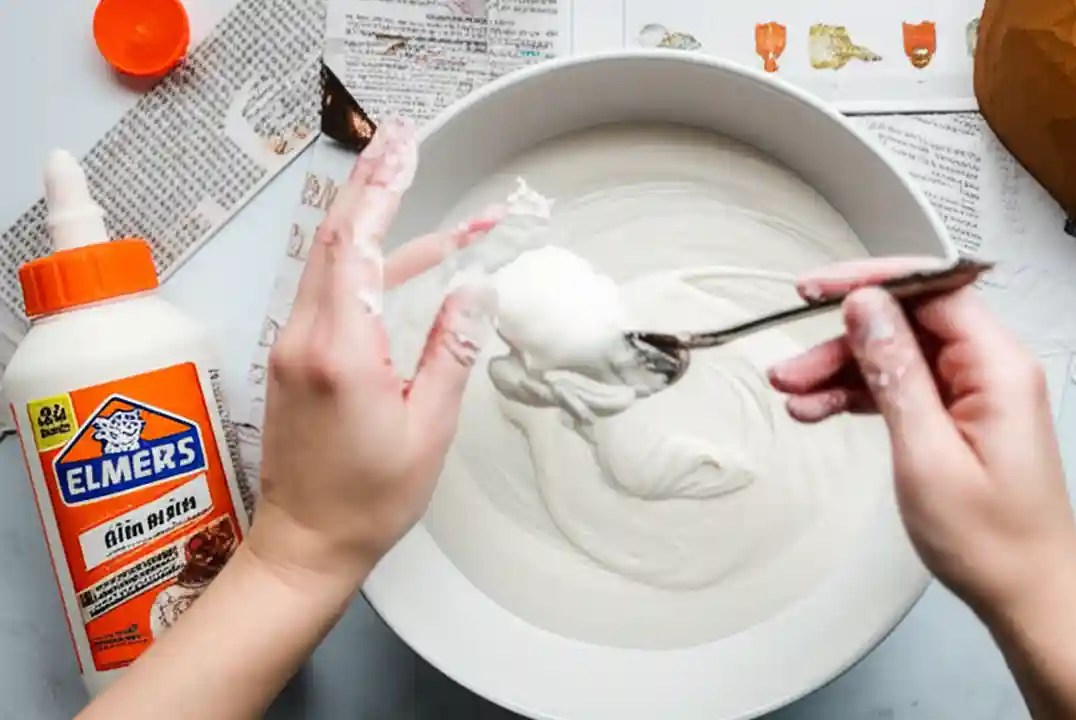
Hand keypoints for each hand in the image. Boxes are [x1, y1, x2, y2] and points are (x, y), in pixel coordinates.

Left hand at [249, 120, 496, 588]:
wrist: (307, 543)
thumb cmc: (370, 498)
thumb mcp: (429, 427)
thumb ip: (451, 350)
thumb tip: (476, 288)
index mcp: (341, 353)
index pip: (358, 247)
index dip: (382, 189)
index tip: (405, 147)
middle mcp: (306, 338)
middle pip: (335, 237)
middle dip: (371, 181)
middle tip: (402, 136)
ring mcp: (294, 345)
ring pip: (333, 261)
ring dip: (376, 219)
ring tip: (419, 181)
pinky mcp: (297, 357)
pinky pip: (333, 292)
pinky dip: (372, 265)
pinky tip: (417, 259)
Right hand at [768, 257, 1075, 617]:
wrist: (1028, 597)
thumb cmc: (992, 541)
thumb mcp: (926, 454)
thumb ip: (894, 373)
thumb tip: (866, 307)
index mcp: (999, 366)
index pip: (932, 289)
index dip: (870, 282)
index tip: (816, 290)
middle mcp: (993, 370)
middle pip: (908, 324)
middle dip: (844, 339)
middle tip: (790, 364)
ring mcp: (978, 394)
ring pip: (899, 357)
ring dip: (843, 371)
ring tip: (793, 393)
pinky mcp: (963, 417)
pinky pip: (906, 388)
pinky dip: (863, 396)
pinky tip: (821, 408)